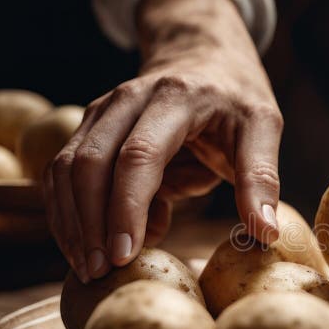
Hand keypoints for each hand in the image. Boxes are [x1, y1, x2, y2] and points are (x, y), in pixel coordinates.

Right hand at [44, 0, 281, 281]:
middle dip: (92, 223)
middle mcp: (127, 100)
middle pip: (92, 163)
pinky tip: (91, 243)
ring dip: (74, 222)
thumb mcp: (263, 128)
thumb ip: (261, 178)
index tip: (125, 254)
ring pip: (67, 168)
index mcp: (176, 98)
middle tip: (101, 272)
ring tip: (91, 268)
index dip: (128, 207)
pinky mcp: (90, 129)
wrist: (203, 56)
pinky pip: (65, 172)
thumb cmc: (235, 97)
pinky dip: (71, 211)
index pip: (139, 155)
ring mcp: (102, 112)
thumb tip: (264, 234)